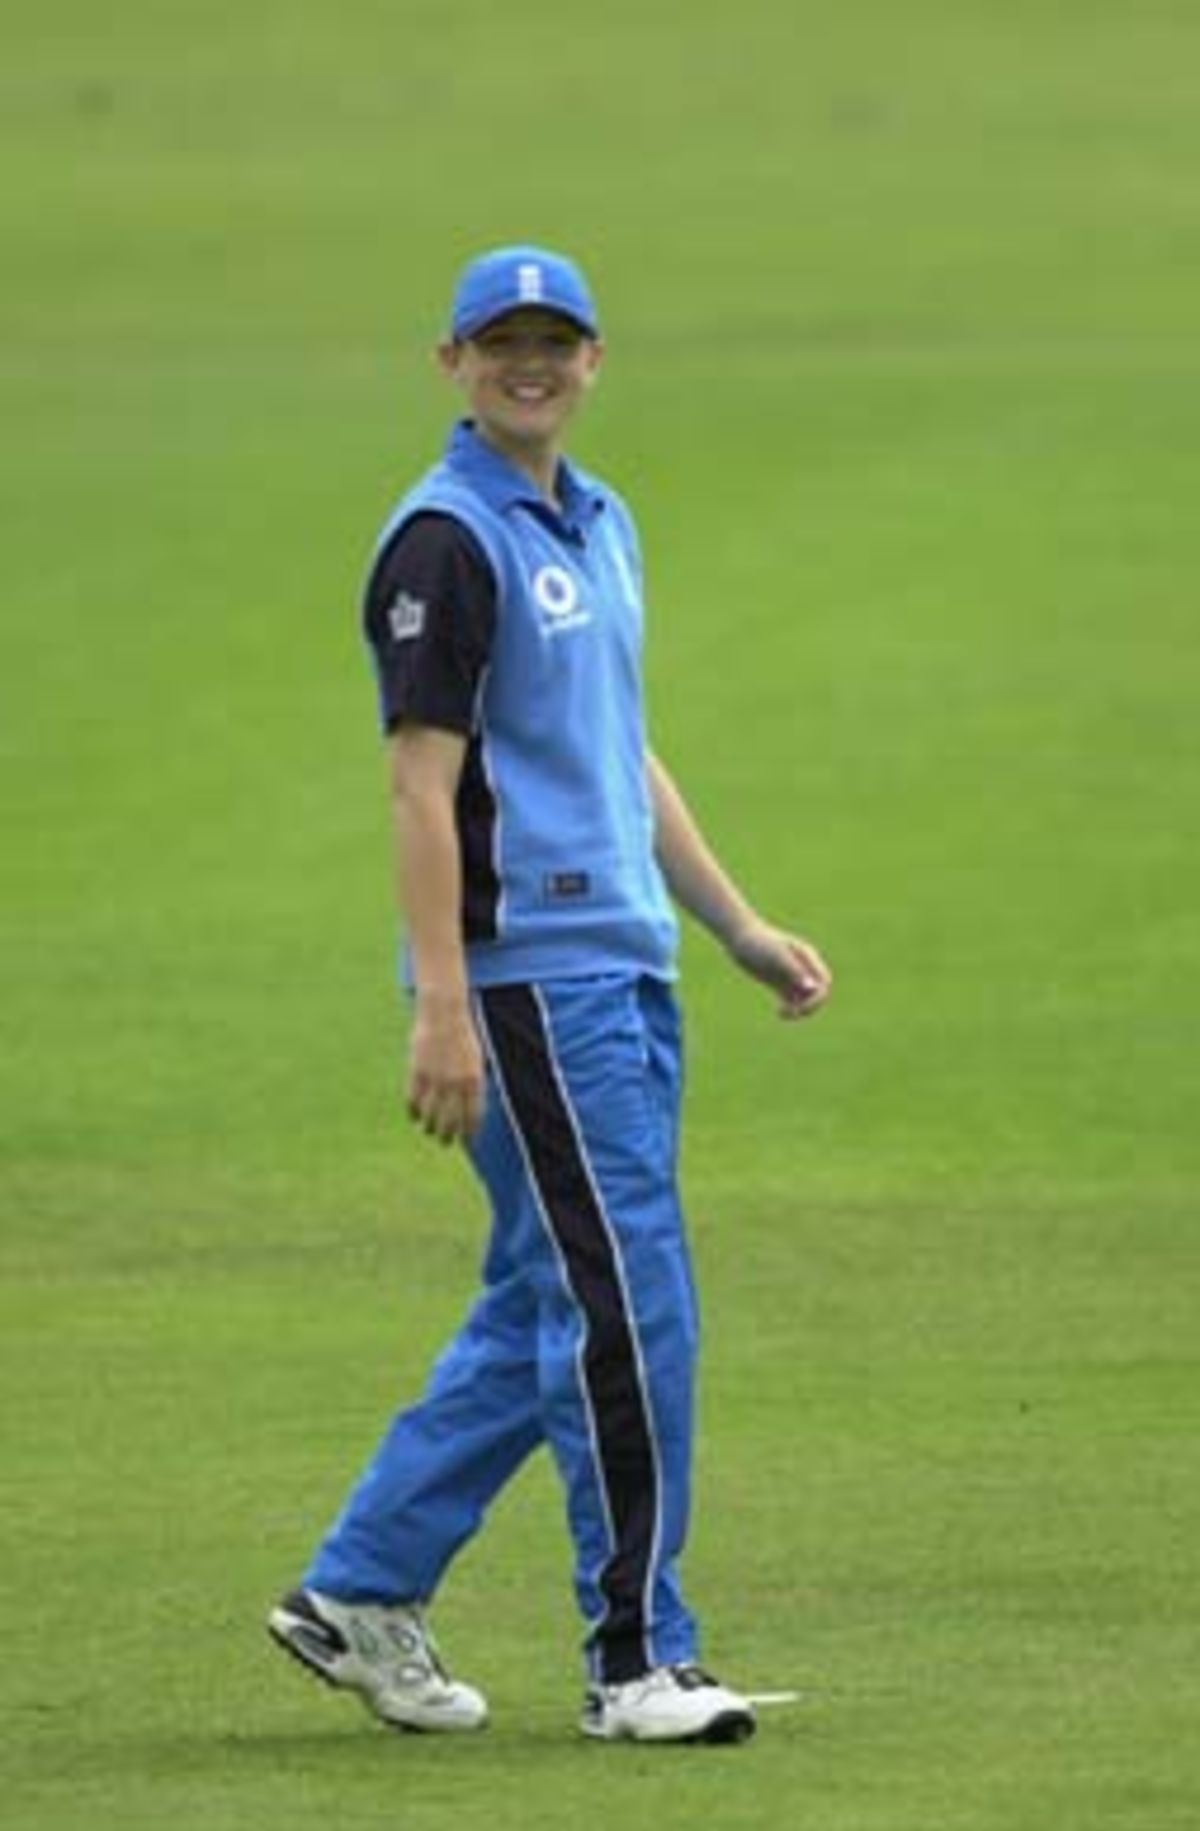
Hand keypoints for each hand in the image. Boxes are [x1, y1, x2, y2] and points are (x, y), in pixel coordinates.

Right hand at [406, 993, 485, 1144]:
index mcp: (474, 1080)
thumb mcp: (476, 1062)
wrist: (443, 1015)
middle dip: (448, 1136)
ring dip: (429, 1127)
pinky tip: (414, 1117)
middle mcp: (455, 1083)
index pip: (472, 1117)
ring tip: (429, 1131)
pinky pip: (413, 1101)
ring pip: (430, 1114)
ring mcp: (435, 1078)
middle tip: (445, 1142)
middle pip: (450, 1121)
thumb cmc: (463, 1038)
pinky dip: (413, 1112)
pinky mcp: (417, 1072)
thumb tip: (470, 1113)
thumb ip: (474, 1086)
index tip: (465, 1142)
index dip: (468, 1133)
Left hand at [727, 919, 832, 1019]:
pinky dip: (790, 1009)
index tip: (800, 1008)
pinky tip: (778, 1012)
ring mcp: (791, 975)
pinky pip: (793, 1000)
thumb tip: (812, 987)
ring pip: (806, 998)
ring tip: (782, 1013)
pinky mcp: (779, 982)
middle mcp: (803, 967)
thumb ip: (795, 971)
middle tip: (793, 1013)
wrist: (738, 937)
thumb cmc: (757, 942)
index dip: (818, 998)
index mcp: (807, 957)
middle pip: (818, 993)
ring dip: (800, 1010)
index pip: (824, 982)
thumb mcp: (776, 956)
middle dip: (810, 1006)